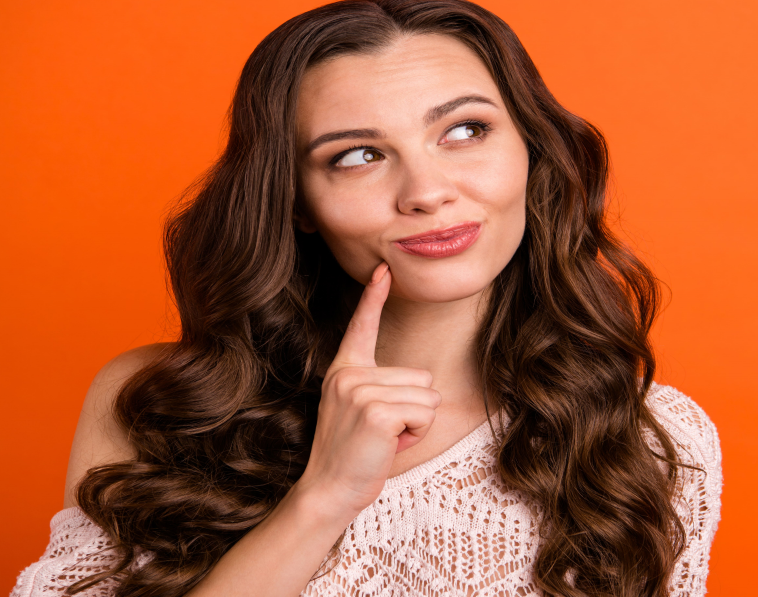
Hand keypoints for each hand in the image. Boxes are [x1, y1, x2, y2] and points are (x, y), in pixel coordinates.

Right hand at [293, 263, 440, 514]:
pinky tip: (389, 445)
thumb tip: (425, 383)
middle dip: (414, 409)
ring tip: (385, 439)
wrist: (329, 489)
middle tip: (382, 432)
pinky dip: (416, 434)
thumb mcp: (362, 411)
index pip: (362, 325)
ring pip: (428, 396)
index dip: (373, 296)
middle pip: (422, 376)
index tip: (383, 268)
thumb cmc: (355, 455)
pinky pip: (425, 413)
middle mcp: (350, 375)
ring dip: (417, 424)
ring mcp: (360, 391)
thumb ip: (383, 389)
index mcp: (345, 370)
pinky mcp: (376, 412)